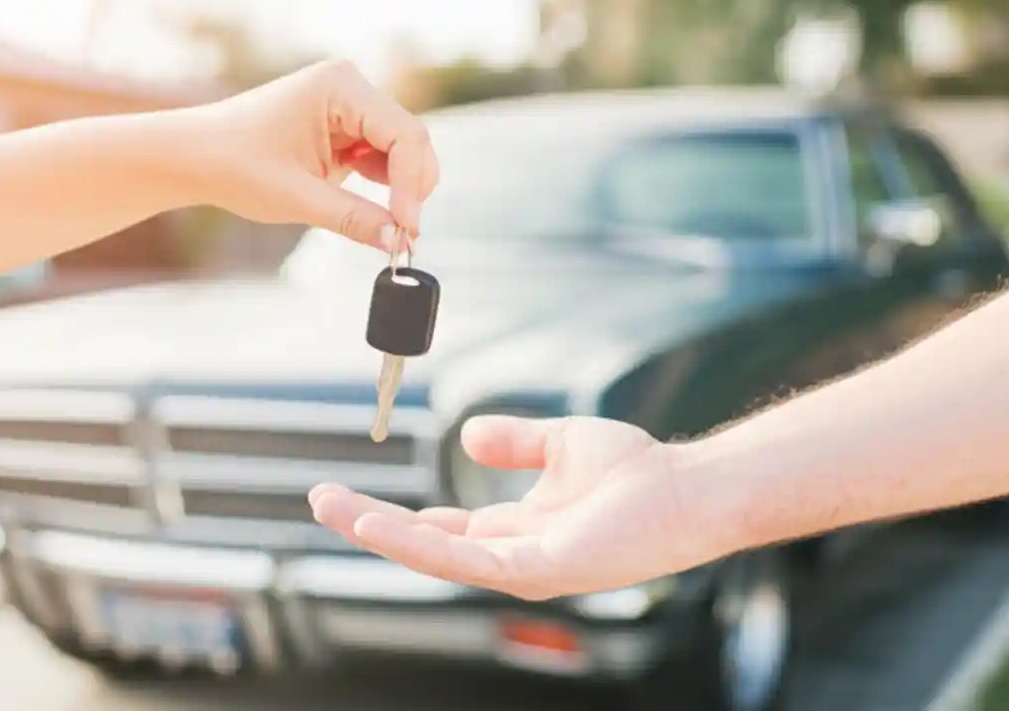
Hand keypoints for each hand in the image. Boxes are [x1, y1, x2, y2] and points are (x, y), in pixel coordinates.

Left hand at [161, 59, 437, 249]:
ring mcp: (349, 105)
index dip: (411, 185)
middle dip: (411, 188)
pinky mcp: (344, 127)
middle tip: (403, 236)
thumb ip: (354, 218)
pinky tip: (369, 208)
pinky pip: (382, 156)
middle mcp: (350, 87)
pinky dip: (384, 185)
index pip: (403, 134)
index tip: (407, 230)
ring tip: (386, 227)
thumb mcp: (298, 198)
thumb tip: (397, 241)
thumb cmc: (235, 165)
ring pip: (401, 150)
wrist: (195, 158)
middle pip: (410, 139)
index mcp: (341, 87)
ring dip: (399, 188)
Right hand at [310, 416, 733, 599]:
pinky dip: (418, 545)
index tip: (349, 494)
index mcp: (516, 531)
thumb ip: (514, 441)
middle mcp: (513, 557)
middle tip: (320, 500)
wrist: (688, 488)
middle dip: (370, 525)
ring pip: (435, 557)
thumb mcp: (560, 444)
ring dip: (380, 534)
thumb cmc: (637, 472)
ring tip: (333, 509)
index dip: (394, 514)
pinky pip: (465, 560)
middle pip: (426, 545)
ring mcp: (523, 569)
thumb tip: (467, 437)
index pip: (441, 530)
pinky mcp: (538, 571)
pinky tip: (382, 526)